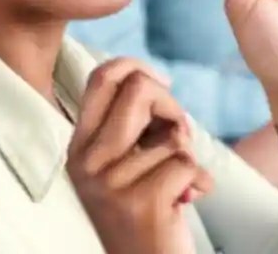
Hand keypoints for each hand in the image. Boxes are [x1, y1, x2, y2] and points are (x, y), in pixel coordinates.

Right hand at [66, 59, 212, 253]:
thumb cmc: (145, 210)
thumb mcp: (123, 164)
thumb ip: (129, 125)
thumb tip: (153, 79)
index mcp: (79, 146)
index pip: (101, 77)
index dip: (137, 68)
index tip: (161, 87)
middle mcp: (86, 161)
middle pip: (139, 88)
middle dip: (171, 106)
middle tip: (177, 138)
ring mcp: (110, 183)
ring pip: (171, 132)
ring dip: (187, 153)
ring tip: (177, 182)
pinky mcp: (139, 203)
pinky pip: (186, 163)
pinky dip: (198, 180)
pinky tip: (185, 200)